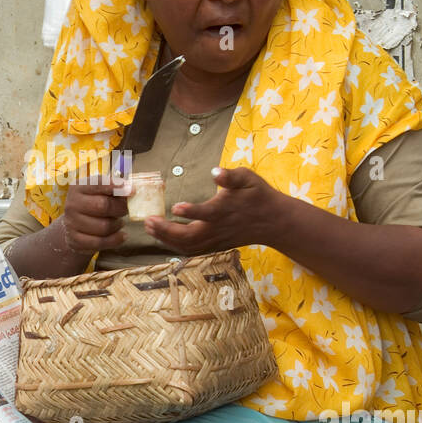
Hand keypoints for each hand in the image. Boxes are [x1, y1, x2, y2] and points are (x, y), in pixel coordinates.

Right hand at [60, 177, 129, 254]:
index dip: (117, 186)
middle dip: (120, 208)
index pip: (98, 183)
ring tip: (119, 222)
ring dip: (117, 225)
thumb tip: (131, 189)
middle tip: (126, 210)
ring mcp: (71, 223)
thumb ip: (115, 189)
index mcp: (78, 187)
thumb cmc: (94, 204)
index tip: (133, 190)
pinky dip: (115, 240)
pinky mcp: (75, 240)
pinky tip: (121, 236)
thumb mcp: (101, 192)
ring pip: (104, 226)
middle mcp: (72, 204)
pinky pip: (100, 242)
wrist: (76, 225)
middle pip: (103, 206)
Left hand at [145, 167, 281, 255]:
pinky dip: (175, 246)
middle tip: (148, 220)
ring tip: (150, 227)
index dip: (191, 211)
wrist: (273, 222)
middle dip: (167, 230)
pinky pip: (192, 250)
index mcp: (225, 209)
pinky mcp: (215, 245)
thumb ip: (231, 176)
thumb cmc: (258, 195)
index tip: (175, 206)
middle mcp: (218, 228)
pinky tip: (162, 237)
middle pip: (190, 236)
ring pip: (188, 246)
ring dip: (167, 239)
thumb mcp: (248, 178)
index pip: (207, 212)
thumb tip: (216, 172)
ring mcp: (216, 239)